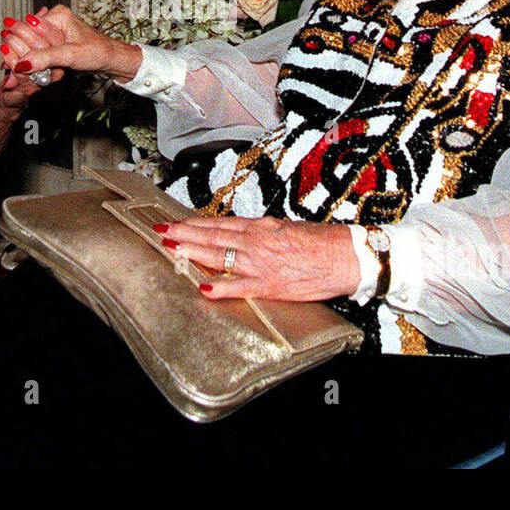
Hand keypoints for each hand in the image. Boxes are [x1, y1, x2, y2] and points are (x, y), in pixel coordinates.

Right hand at [0, 4, 139, 81]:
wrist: (111, 59)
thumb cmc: (97, 52)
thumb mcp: (70, 56)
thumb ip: (45, 58)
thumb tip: (21, 64)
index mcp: (57, 15)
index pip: (27, 29)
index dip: (22, 48)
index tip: (14, 64)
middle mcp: (54, 18)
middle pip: (27, 36)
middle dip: (24, 54)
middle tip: (20, 69)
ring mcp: (54, 29)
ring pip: (31, 44)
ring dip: (29, 58)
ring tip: (28, 70)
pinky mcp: (55, 40)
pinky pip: (38, 49)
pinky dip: (35, 59)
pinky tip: (34, 68)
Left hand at [158, 215, 359, 301]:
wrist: (347, 255)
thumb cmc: (322, 242)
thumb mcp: (288, 228)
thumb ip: (264, 232)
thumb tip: (244, 233)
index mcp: (262, 227)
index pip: (221, 224)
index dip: (195, 223)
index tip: (177, 223)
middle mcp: (257, 241)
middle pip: (214, 235)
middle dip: (185, 233)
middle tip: (162, 231)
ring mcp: (262, 262)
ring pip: (220, 254)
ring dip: (194, 251)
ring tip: (172, 248)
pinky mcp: (272, 284)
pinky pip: (242, 286)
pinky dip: (223, 286)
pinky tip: (204, 287)